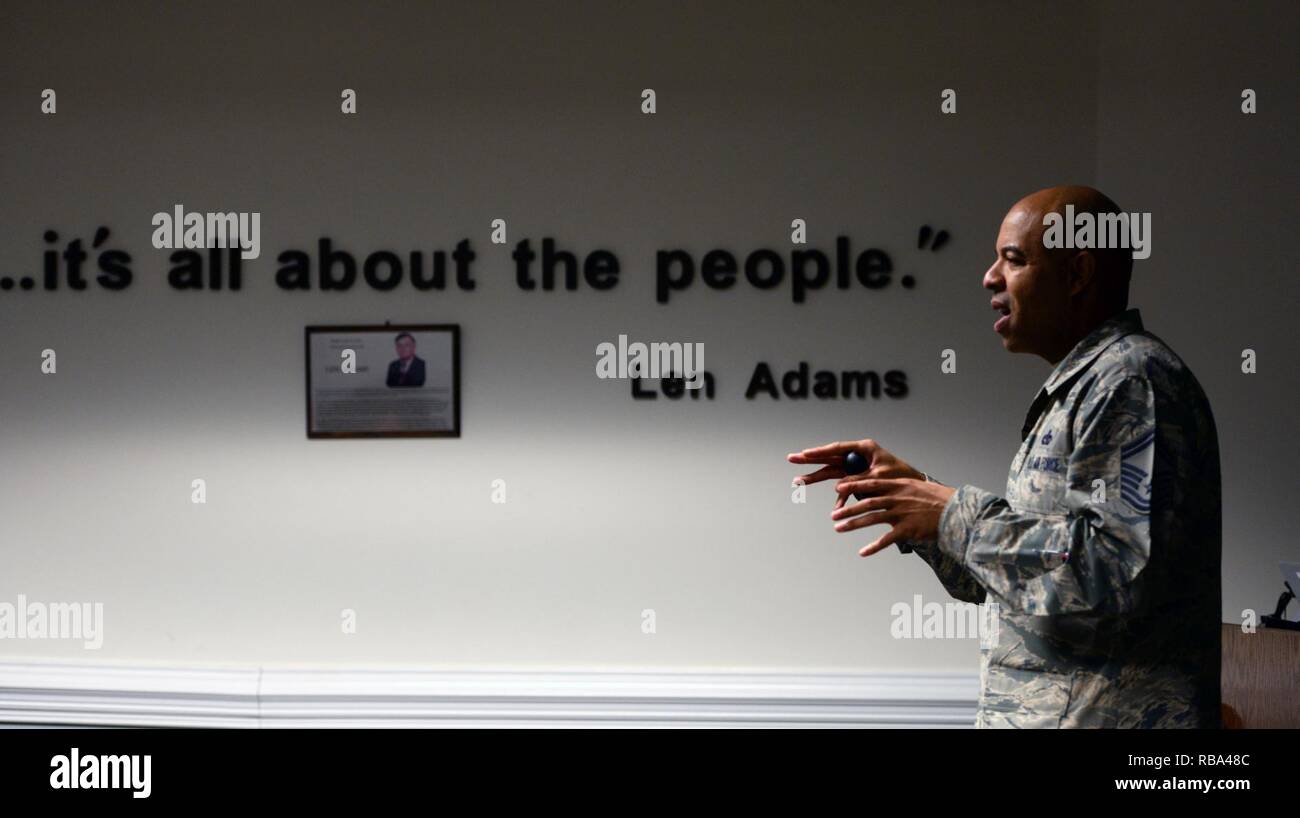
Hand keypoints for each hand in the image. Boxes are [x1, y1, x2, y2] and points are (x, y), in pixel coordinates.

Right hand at [787, 438, 924, 489]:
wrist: (913, 487)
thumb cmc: (900, 476)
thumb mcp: (879, 478)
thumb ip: (859, 481)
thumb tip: (838, 487)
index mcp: (864, 448)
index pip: (837, 448)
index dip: (819, 451)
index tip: (804, 453)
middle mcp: (857, 456)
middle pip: (829, 457)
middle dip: (810, 460)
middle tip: (791, 458)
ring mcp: (856, 467)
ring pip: (832, 472)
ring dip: (816, 477)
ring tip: (798, 481)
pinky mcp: (858, 479)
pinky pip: (845, 488)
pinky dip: (842, 499)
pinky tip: (837, 509)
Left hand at [829, 478, 955, 556]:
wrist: (955, 511)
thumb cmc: (936, 499)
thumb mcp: (915, 486)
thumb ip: (896, 488)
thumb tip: (881, 487)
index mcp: (898, 486)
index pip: (870, 483)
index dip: (852, 485)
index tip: (838, 487)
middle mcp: (897, 498)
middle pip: (867, 502)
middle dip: (848, 509)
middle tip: (833, 515)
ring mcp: (902, 514)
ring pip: (872, 518)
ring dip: (853, 524)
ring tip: (838, 528)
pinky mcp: (907, 529)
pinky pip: (887, 539)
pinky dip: (873, 547)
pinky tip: (862, 552)